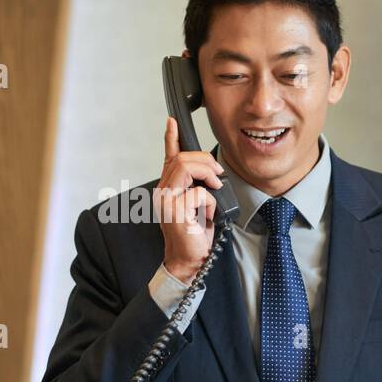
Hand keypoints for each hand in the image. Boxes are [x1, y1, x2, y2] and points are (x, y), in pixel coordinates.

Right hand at [158, 117, 224, 283]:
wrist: (189, 260)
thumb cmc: (194, 234)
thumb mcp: (198, 204)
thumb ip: (198, 186)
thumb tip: (212, 171)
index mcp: (168, 187)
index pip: (168, 157)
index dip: (170, 137)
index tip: (172, 121)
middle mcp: (163, 191)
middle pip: (182, 158)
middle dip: (206, 161)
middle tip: (218, 175)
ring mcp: (167, 201)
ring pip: (186, 168)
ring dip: (208, 174)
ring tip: (215, 187)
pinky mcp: (175, 211)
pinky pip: (199, 193)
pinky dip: (210, 202)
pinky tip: (208, 214)